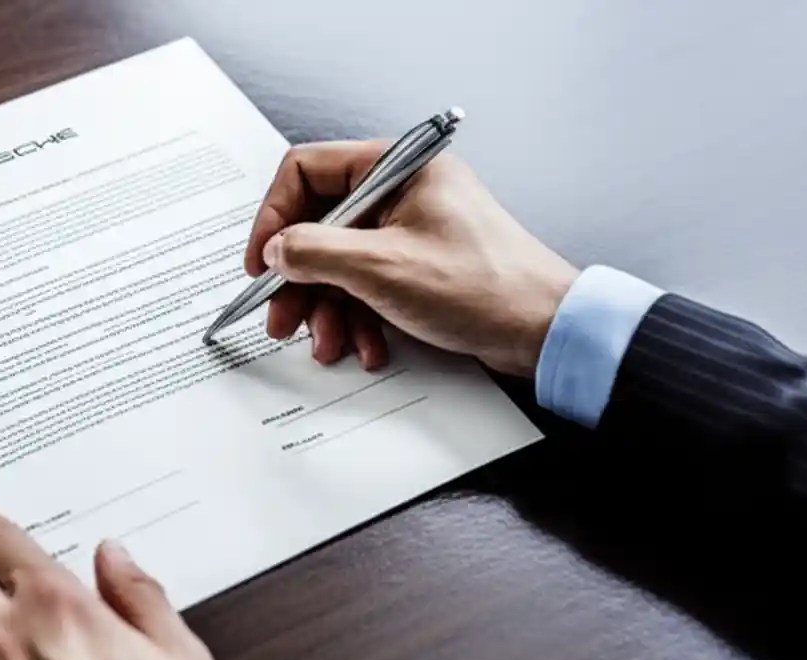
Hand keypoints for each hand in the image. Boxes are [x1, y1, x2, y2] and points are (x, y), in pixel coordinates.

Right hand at [245, 141, 579, 376]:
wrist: (544, 330)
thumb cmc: (484, 286)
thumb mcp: (381, 268)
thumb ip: (315, 252)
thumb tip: (277, 250)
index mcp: (397, 167)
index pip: (307, 170)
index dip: (275, 216)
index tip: (262, 261)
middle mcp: (402, 191)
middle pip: (320, 224)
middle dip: (300, 279)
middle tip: (282, 317)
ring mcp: (410, 230)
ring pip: (340, 262)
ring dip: (328, 308)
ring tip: (328, 343)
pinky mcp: (418, 267)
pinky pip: (368, 285)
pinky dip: (358, 318)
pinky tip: (366, 346)